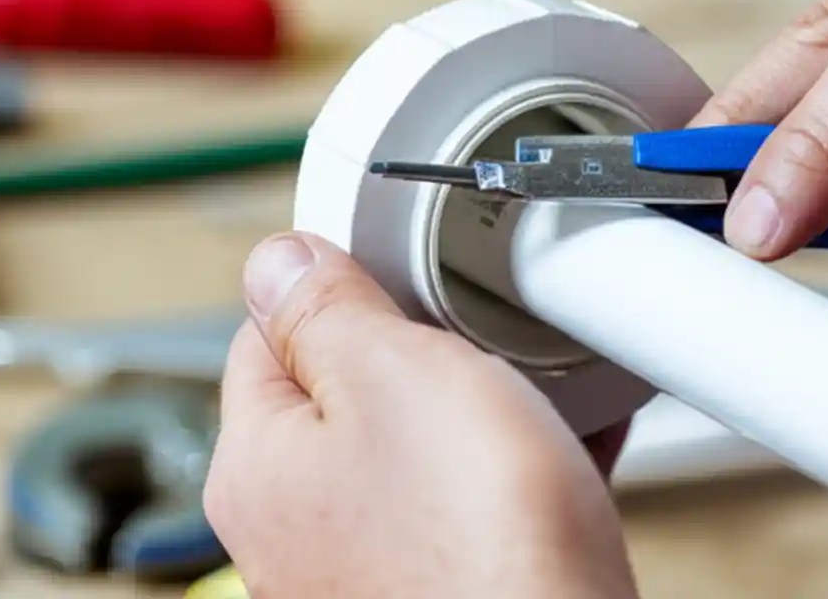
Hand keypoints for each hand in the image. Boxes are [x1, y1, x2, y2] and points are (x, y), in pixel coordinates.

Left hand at [203, 232, 636, 598]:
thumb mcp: (392, 375)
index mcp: (258, 464)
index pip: (265, 332)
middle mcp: (296, 526)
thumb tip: (276, 261)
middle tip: (474, 333)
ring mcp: (369, 563)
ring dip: (478, 405)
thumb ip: (323, 308)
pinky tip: (569, 440)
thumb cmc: (477, 550)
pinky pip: (469, 498)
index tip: (396, 268)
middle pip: (349, 390)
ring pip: (420, 443)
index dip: (338, 286)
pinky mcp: (441, 585)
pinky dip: (515, 463)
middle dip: (420, 349)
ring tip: (536, 387)